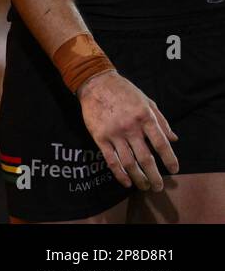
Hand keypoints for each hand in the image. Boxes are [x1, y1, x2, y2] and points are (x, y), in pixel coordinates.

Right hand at [77, 70, 178, 190]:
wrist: (96, 83)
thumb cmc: (124, 91)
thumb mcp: (147, 101)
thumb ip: (161, 121)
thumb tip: (174, 139)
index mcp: (145, 117)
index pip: (161, 144)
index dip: (169, 159)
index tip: (174, 171)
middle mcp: (131, 127)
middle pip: (145, 158)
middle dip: (154, 176)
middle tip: (158, 187)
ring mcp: (114, 133)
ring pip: (129, 163)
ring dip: (139, 178)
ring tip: (145, 186)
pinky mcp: (99, 137)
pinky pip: (111, 160)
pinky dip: (119, 174)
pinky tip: (126, 182)